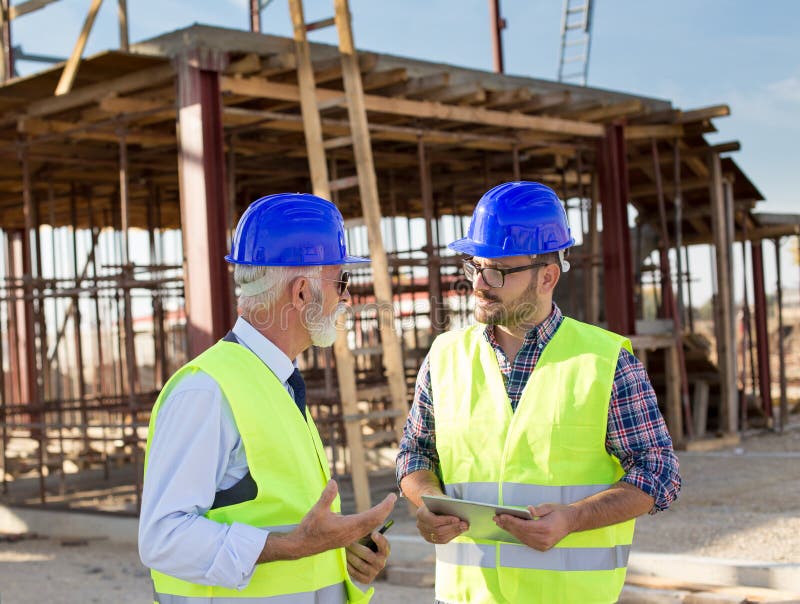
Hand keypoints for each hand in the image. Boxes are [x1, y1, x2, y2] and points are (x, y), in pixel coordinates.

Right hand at [260, 480, 395, 561]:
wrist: (302, 546)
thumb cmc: (309, 528)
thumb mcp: (317, 510)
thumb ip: (327, 496)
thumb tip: (333, 481)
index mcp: (348, 527)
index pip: (373, 516)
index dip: (384, 507)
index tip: (392, 497)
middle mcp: (352, 534)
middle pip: (375, 522)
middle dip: (385, 510)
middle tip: (392, 498)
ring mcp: (351, 538)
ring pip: (371, 527)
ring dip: (380, 516)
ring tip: (385, 506)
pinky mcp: (347, 539)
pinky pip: (365, 530)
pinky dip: (372, 522)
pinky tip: (372, 517)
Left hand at [345, 530, 389, 583]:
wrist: (363, 561)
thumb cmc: (365, 544)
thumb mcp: (368, 537)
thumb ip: (367, 530)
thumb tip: (363, 522)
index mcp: (385, 550)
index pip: (384, 545)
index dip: (379, 540)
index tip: (373, 534)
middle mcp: (382, 563)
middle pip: (367, 554)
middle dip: (355, 547)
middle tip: (346, 541)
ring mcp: (374, 572)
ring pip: (359, 563)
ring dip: (349, 555)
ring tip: (343, 548)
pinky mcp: (367, 579)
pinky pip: (355, 572)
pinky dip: (348, 565)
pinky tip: (344, 558)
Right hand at [416, 503, 467, 544]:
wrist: (430, 506)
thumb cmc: (437, 501)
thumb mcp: (441, 499)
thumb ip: (447, 504)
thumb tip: (460, 511)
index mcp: (420, 513)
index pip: (433, 520)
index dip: (446, 521)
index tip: (457, 519)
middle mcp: (420, 525)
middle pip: (438, 531)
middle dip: (453, 528)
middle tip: (465, 524)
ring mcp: (424, 534)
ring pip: (441, 537)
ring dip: (454, 532)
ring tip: (465, 527)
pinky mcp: (430, 539)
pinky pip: (442, 540)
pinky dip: (452, 536)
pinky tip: (460, 531)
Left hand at [494, 503, 576, 551]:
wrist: (571, 522)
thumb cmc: (559, 512)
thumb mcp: (549, 507)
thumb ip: (537, 510)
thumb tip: (526, 510)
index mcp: (546, 528)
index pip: (524, 526)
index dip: (511, 521)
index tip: (501, 516)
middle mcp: (543, 539)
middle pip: (521, 532)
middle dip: (507, 525)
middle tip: (496, 518)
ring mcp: (543, 545)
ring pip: (522, 538)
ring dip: (510, 530)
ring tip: (500, 523)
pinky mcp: (542, 547)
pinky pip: (525, 541)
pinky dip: (516, 534)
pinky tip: (510, 528)